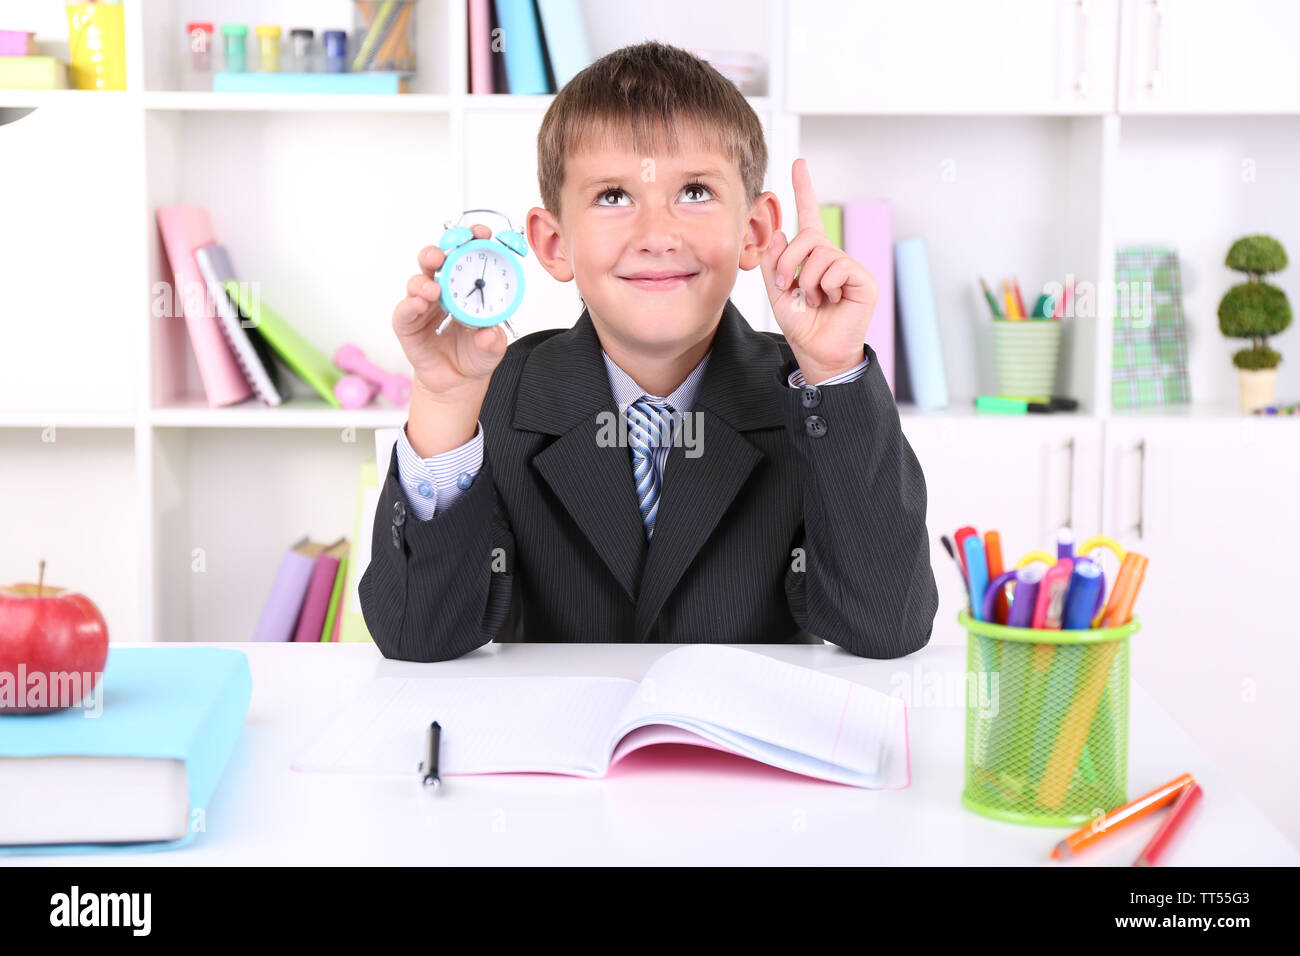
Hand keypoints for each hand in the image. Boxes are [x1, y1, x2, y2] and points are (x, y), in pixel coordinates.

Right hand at [393, 224, 508, 399]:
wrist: (457, 382)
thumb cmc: (474, 355)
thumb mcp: (492, 348)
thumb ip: (493, 341)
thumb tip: (490, 334)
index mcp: (465, 287)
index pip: (466, 256)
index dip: (472, 241)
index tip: (481, 234)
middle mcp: (442, 290)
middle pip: (437, 260)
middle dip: (441, 250)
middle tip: (446, 252)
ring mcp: (423, 305)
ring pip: (418, 281)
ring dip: (424, 280)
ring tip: (433, 288)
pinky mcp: (407, 323)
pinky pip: (405, 311)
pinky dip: (411, 305)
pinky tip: (419, 304)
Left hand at [758, 158, 877, 383]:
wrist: (817, 353)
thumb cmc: (801, 324)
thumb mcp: (777, 292)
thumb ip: (774, 262)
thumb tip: (779, 232)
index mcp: (812, 256)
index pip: (809, 215)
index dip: (804, 188)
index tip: (799, 163)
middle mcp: (832, 256)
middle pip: (807, 235)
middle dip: (789, 261)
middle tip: (786, 286)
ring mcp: (849, 266)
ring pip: (820, 253)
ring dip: (805, 281)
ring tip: (811, 300)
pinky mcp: (862, 280)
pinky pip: (837, 268)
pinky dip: (825, 286)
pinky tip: (830, 301)